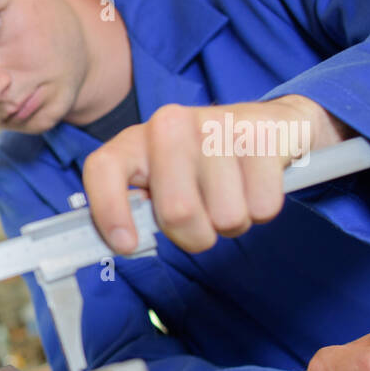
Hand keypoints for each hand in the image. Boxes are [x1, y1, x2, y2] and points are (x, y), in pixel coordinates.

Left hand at [82, 95, 346, 254]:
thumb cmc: (197, 166)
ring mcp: (218, 126)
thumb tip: (125, 244)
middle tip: (200, 223)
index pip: (104, 169)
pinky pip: (263, 208)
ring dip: (231, 224)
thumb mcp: (156, 182)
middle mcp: (171, 125)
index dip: (110, 211)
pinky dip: (261, 210)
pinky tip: (254, 184)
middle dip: (194, 236)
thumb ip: (135, 211)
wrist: (265, 126)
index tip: (128, 245)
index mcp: (134, 141)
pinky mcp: (263, 134)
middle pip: (177, 213)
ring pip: (227, 218)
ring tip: (230, 196)